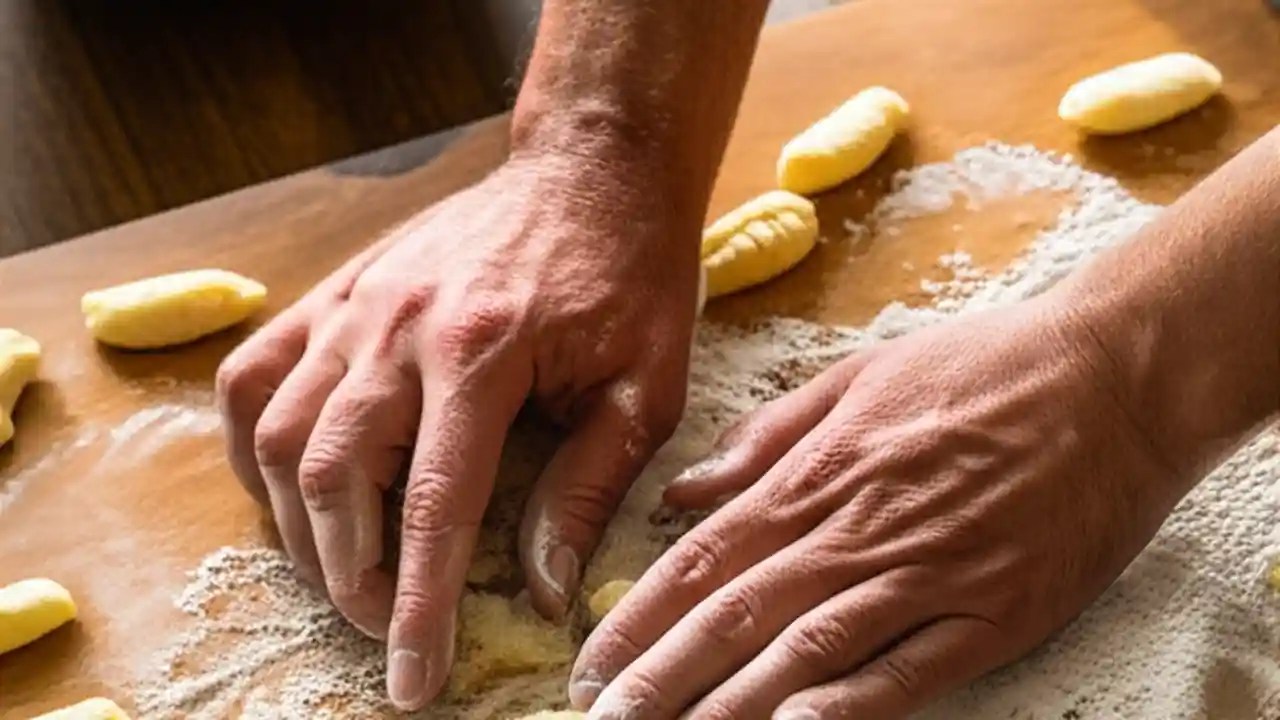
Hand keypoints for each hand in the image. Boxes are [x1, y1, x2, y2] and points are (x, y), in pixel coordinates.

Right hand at [215, 149, 700, 709]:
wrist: (590, 170)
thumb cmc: (630, 275)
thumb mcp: (643, 387)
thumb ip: (586, 488)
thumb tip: (540, 591)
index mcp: (482, 351)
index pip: (433, 506)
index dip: (417, 605)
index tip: (414, 680)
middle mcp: (397, 326)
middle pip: (331, 477)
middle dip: (350, 577)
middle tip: (387, 628)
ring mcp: (354, 304)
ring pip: (276, 434)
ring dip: (298, 525)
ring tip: (346, 572)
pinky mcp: (336, 293)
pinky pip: (254, 377)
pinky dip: (254, 447)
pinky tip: (290, 490)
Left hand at [570, 296, 1184, 718]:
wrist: (1111, 375)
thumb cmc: (981, 367)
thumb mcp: (858, 376)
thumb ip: (765, 439)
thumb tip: (684, 490)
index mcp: (820, 473)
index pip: (703, 559)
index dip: (639, 617)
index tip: (591, 662)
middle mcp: (859, 530)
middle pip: (735, 614)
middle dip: (659, 676)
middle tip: (601, 719)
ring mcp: (928, 575)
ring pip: (806, 652)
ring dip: (730, 704)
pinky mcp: (994, 613)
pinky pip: (909, 672)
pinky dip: (849, 707)